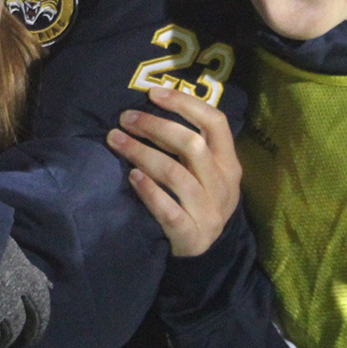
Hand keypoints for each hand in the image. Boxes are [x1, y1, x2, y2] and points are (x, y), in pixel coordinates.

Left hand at [106, 86, 240, 256]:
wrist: (204, 253)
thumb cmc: (197, 201)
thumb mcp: (205, 173)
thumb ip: (189, 146)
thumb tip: (150, 108)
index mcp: (228, 163)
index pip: (215, 122)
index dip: (185, 103)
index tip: (153, 93)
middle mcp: (223, 185)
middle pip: (192, 144)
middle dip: (155, 126)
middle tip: (126, 118)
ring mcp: (210, 212)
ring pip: (176, 174)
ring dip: (142, 153)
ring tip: (117, 141)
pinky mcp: (192, 236)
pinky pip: (169, 210)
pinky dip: (149, 191)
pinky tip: (132, 177)